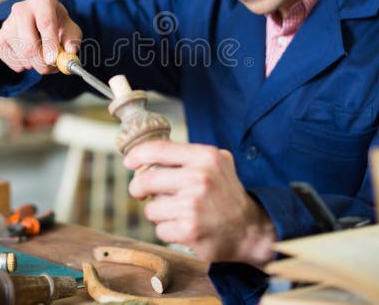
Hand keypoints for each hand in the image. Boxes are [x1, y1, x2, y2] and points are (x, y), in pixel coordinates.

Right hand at [0, 0, 81, 74]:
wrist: (37, 18)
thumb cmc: (55, 22)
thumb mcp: (70, 27)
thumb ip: (72, 40)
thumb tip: (69, 53)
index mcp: (42, 0)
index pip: (45, 23)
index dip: (50, 44)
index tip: (53, 60)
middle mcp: (21, 9)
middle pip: (29, 43)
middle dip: (42, 62)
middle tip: (52, 68)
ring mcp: (7, 23)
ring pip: (21, 54)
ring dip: (34, 65)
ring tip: (43, 59)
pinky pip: (10, 59)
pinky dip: (21, 65)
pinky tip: (29, 58)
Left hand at [124, 140, 276, 265]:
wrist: (250, 229)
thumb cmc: (227, 194)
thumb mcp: (217, 163)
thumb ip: (187, 155)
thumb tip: (149, 154)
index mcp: (204, 157)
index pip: (158, 149)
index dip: (137, 155)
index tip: (128, 162)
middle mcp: (199, 178)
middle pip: (145, 180)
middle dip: (137, 188)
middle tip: (140, 192)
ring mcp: (193, 205)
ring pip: (150, 208)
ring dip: (158, 213)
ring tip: (178, 213)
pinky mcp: (189, 230)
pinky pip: (159, 229)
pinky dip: (168, 230)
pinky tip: (184, 228)